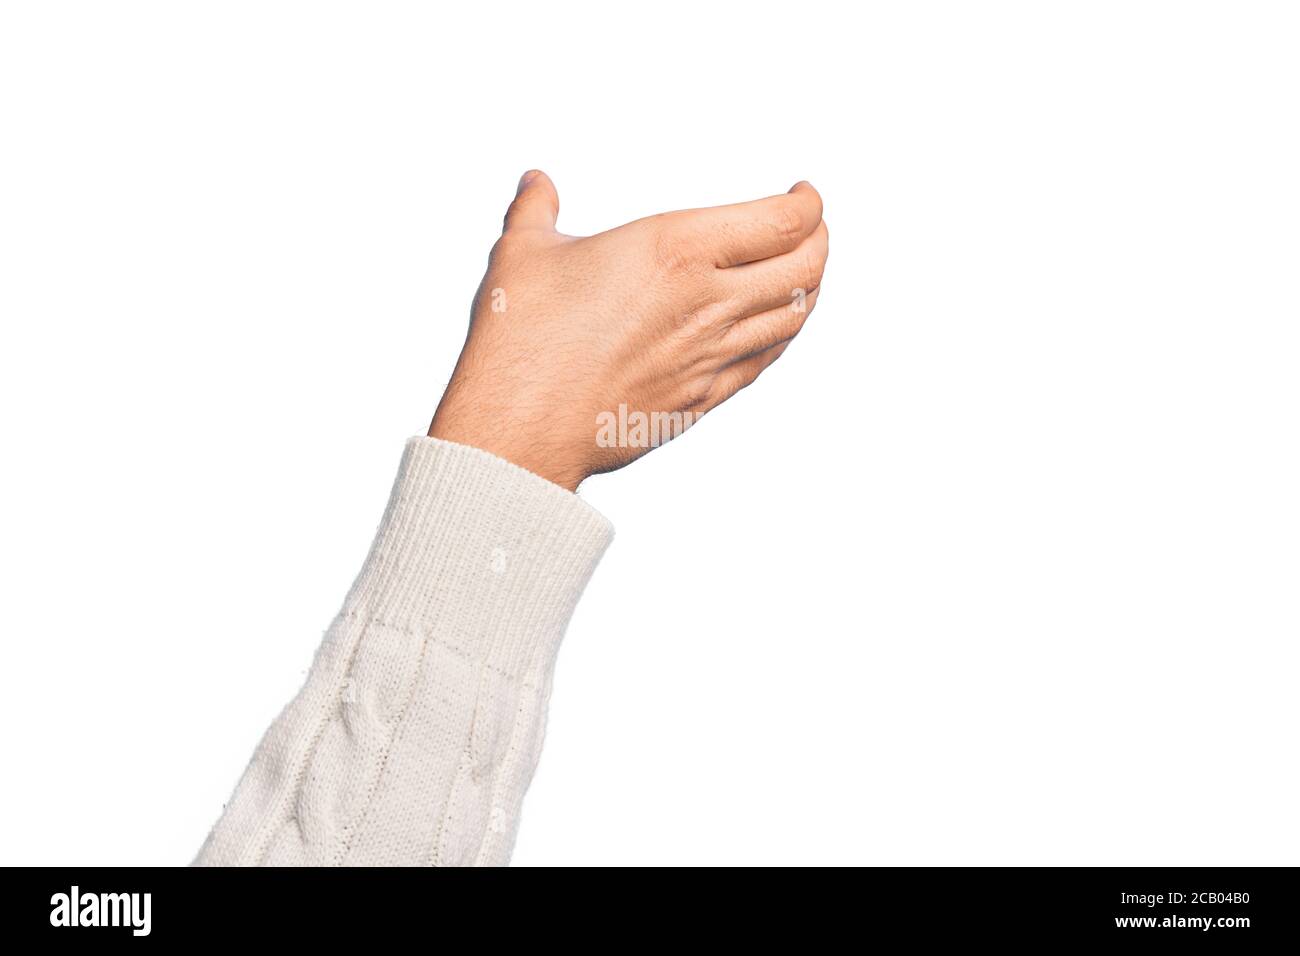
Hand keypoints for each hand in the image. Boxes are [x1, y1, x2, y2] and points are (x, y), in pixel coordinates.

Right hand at [428, 171, 827, 490]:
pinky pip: (763, 360)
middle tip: (812, 227)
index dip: (809, 203)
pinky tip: (772, 323)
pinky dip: (781, 334)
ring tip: (801, 269)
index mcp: (675, 250)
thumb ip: (537, 209)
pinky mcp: (700, 398)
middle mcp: (707, 303)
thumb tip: (537, 182)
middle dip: (820, 240)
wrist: (517, 428)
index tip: (804, 194)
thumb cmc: (518, 337)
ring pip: (794, 318)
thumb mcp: (522, 254)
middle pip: (805, 268)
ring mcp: (709, 357)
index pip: (783, 222)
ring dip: (809, 287)